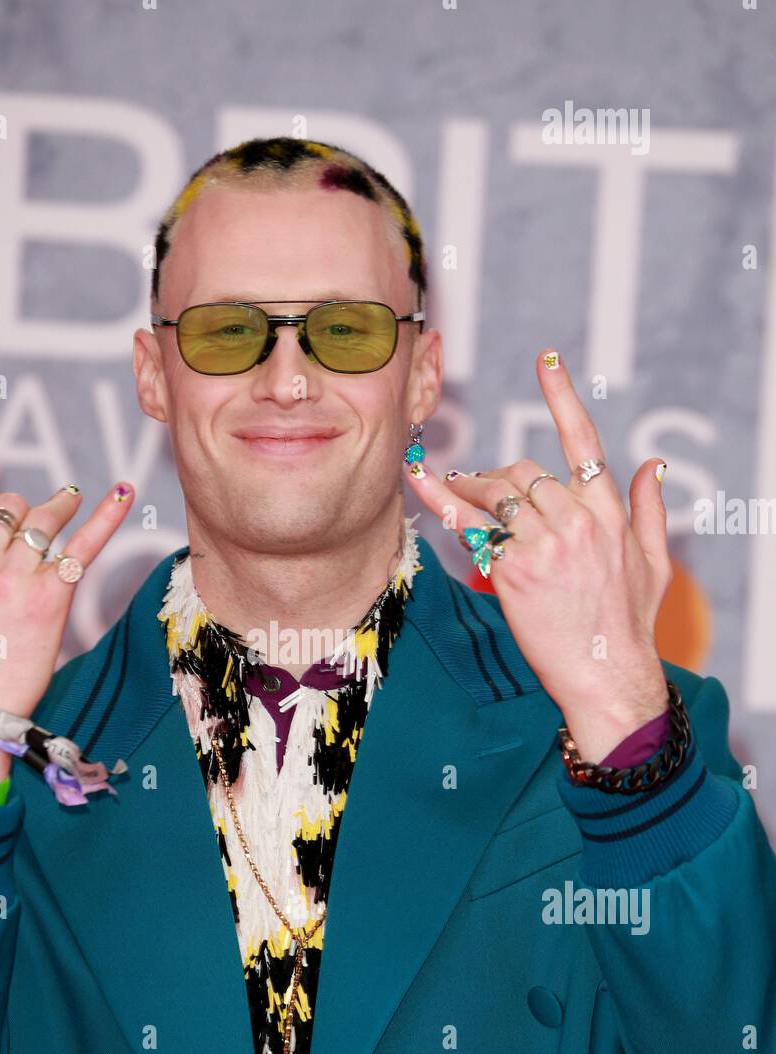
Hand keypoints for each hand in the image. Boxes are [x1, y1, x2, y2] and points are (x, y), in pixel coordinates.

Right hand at [0, 395, 134, 780]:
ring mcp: (15, 576)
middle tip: (29, 524)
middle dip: (18, 511)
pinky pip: (83, 546)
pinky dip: (106, 516)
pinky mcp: (51, 598)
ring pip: (44, 519)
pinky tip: (123, 491)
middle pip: (6, 506)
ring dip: (58, 508)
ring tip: (66, 503)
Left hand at [404, 350, 670, 762]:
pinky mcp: (513, 569)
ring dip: (472, 489)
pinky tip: (418, 481)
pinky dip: (441, 502)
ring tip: (457, 493)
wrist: (606, 674)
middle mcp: (576, 520)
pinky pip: (470, 525)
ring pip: (496, 494)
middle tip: (479, 488)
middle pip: (525, 472)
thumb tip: (652, 464)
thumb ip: (649, 510)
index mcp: (608, 512)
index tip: (547, 360)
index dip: (563, 397)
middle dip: (499, 476)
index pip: (584, 442)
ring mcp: (544, 543)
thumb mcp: (653, 563)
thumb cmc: (628, 624)